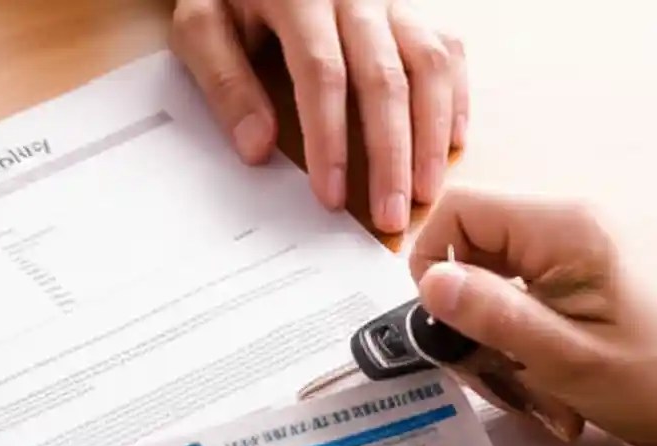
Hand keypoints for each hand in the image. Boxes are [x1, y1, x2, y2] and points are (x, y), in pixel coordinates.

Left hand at [171, 0, 465, 231]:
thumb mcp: (201, 27)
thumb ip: (225, 83)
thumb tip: (257, 147)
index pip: (323, 74)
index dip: (330, 140)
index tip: (332, 196)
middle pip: (384, 78)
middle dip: (390, 154)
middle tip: (390, 215)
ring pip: (428, 64)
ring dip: (431, 134)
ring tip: (424, 192)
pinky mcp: (411, 8)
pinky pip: (446, 50)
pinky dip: (454, 98)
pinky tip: (450, 145)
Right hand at [410, 188, 656, 445]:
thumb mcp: (565, 357)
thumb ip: (494, 316)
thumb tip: (430, 283)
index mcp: (561, 229)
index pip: (459, 209)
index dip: (431, 259)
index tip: (442, 321)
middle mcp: (562, 226)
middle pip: (467, 249)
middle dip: (464, 315)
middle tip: (490, 372)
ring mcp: (567, 252)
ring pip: (484, 281)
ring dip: (489, 338)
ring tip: (526, 385)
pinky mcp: (570, 277)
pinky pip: (512, 297)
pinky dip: (511, 341)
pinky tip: (538, 377)